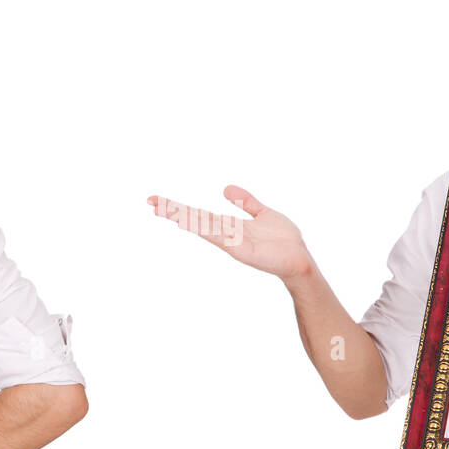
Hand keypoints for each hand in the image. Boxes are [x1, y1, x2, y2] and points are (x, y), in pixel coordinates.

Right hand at [147, 185, 314, 280]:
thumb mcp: (263, 212)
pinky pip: (219, 237)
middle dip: (173, 210)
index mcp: (229, 225)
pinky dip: (204, 229)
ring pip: (203, 226)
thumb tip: (225, 189)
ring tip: (163, 209)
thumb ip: (246, 202)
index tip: (157, 199)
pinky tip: (190, 223)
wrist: (299, 259)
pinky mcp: (240, 250)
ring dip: (184, 217)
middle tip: (150, 201)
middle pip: (194, 219)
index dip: (178, 206)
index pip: (198, 213)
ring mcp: (231, 242)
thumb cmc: (284, 241)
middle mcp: (226, 233)